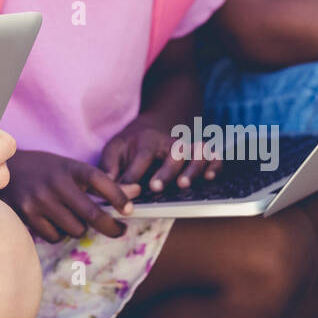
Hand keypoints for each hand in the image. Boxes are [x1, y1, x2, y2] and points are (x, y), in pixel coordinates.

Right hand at [1, 149, 140, 242]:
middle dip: (111, 227)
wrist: (3, 167)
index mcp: (70, 167)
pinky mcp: (27, 214)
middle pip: (92, 214)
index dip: (119, 196)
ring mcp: (40, 199)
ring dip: (80, 228)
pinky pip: (56, 236)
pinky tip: (54, 222)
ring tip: (73, 218)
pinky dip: (60, 234)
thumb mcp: (71, 168)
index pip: (101, 181)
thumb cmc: (45, 170)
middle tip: (119, 230)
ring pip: (76, 229)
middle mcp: (56, 183)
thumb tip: (136, 192)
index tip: (129, 210)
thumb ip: (101, 183)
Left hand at [101, 113, 221, 193]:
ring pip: (195, 155)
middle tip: (155, 187)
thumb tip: (104, 189)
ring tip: (183, 185)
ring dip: (191, 170)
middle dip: (164, 172)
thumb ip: (108, 168)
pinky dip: (214, 166)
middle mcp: (169, 143)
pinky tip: (209, 178)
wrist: (154, 125)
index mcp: (146, 141)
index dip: (134, 177)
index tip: (128, 192)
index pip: (141, 159)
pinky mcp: (201, 154)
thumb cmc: (131, 143)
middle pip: (172, 154)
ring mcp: (188, 148)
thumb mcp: (114, 149)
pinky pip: (213, 157)